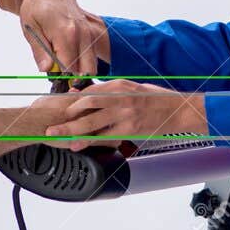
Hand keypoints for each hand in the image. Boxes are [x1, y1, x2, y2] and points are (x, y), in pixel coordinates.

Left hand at [43, 79, 206, 150]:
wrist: (179, 110)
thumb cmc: (156, 99)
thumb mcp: (132, 89)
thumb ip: (110, 93)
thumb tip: (84, 97)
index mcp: (119, 85)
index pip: (89, 92)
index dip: (72, 102)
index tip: (61, 110)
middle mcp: (120, 97)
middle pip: (86, 106)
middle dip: (66, 118)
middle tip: (51, 127)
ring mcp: (125, 114)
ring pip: (93, 123)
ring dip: (73, 131)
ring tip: (59, 138)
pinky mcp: (131, 129)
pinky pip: (106, 137)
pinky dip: (90, 142)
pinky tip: (79, 145)